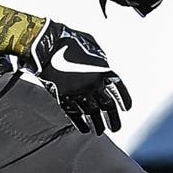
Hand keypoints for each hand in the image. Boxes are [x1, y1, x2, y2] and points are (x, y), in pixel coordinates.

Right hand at [23, 20, 131, 134]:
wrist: (46, 45)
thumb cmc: (68, 40)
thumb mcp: (91, 44)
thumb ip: (100, 57)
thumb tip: (104, 64)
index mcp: (103, 71)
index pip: (119, 90)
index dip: (124, 100)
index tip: (126, 109)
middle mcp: (93, 84)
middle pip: (108, 106)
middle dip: (114, 119)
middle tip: (116, 128)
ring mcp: (78, 92)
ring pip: (92, 113)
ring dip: (98, 124)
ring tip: (100, 131)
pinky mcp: (63, 97)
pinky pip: (75, 114)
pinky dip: (80, 123)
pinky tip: (85, 129)